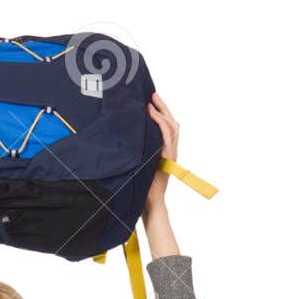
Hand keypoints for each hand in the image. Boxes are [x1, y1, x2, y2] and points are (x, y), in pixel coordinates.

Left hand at [143, 92, 179, 211]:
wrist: (149, 204)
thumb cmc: (142, 188)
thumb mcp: (140, 166)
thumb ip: (139, 152)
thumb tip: (127, 139)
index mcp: (165, 152)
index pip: (167, 127)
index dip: (161, 113)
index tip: (151, 102)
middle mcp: (170, 151)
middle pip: (172, 123)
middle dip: (163, 107)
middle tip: (152, 95)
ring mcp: (171, 154)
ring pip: (172, 127)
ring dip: (162, 112)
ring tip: (151, 102)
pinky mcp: (168, 157)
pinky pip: (167, 136)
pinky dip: (161, 123)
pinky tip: (152, 115)